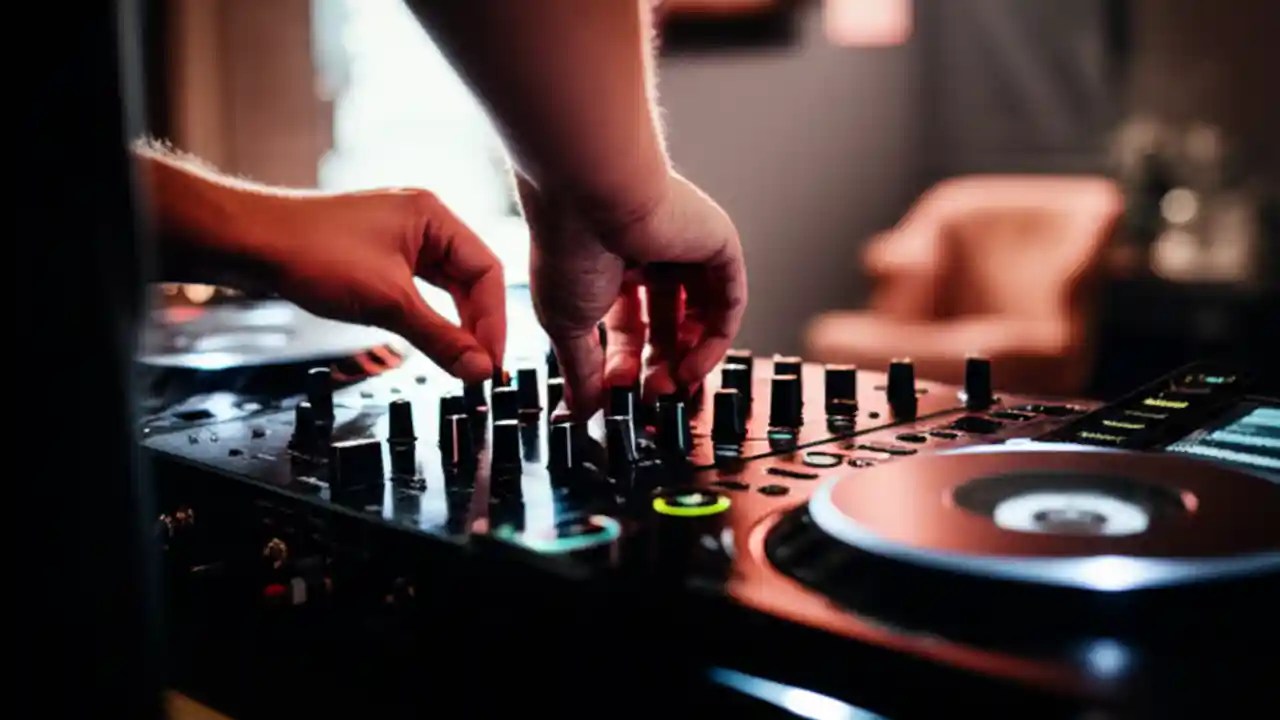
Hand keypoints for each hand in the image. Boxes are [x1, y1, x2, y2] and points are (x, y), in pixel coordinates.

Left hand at [260, 188, 505, 382]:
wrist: (251, 242)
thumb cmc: (311, 251)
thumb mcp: (387, 302)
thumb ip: (440, 338)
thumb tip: (477, 368)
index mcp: (433, 215)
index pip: (486, 270)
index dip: (494, 321)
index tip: (490, 361)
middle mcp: (422, 222)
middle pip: (470, 279)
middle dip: (477, 325)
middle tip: (478, 367)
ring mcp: (400, 238)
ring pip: (445, 287)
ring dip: (455, 323)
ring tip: (459, 360)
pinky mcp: (379, 256)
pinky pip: (420, 289)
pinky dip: (429, 316)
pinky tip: (431, 339)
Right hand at [519, 172, 746, 416]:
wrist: (589, 194)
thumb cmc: (568, 245)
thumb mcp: (567, 324)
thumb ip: (580, 370)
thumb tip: (581, 410)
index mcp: (610, 262)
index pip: (629, 324)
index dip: (625, 363)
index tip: (617, 393)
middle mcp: (649, 252)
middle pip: (667, 324)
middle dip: (657, 365)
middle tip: (650, 396)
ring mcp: (686, 246)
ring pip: (700, 315)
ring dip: (687, 359)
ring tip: (671, 387)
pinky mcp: (717, 243)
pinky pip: (728, 301)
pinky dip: (714, 340)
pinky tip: (692, 367)